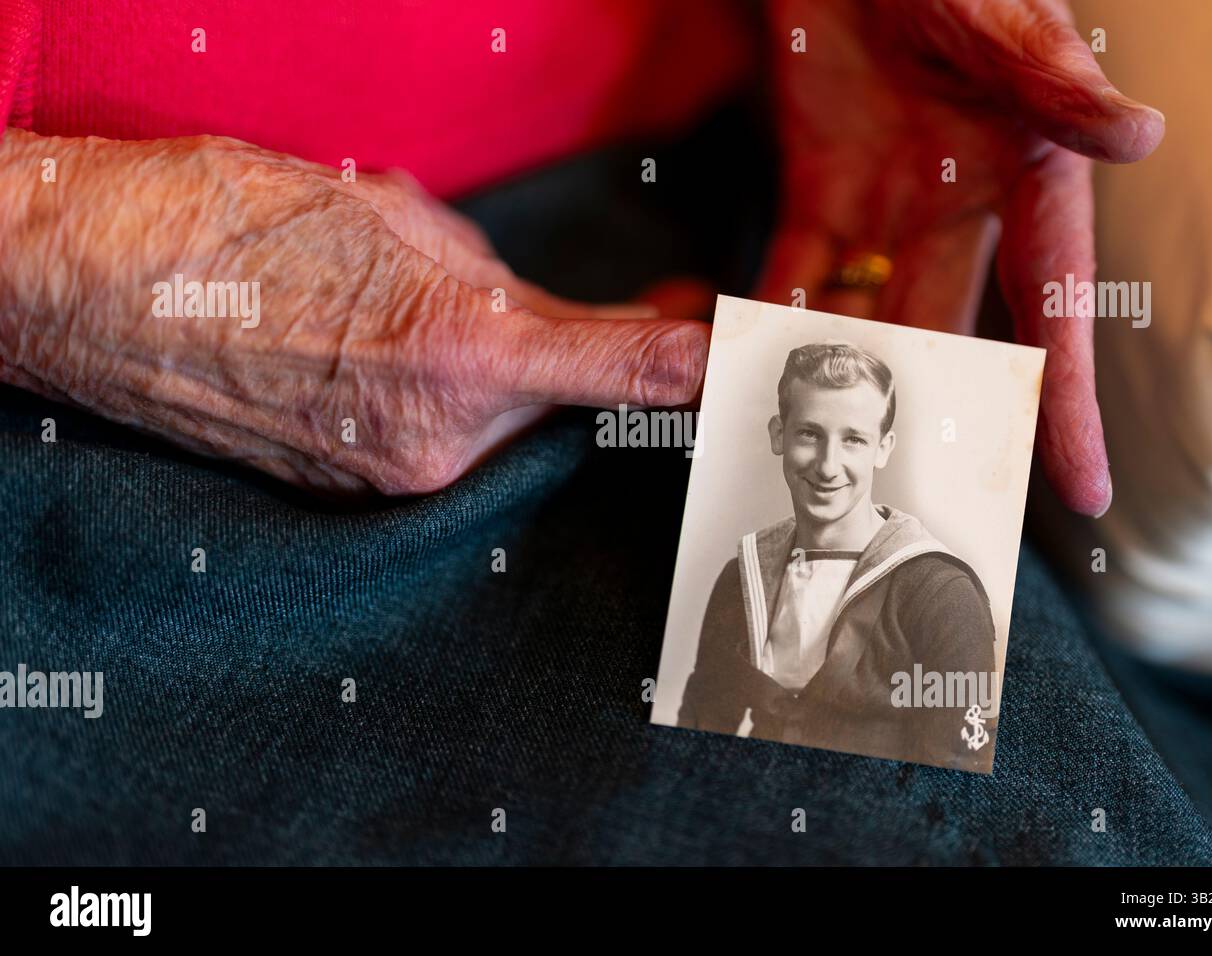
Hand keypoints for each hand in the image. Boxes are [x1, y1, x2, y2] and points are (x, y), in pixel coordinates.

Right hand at [0, 131, 707, 494]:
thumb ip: (493, 276)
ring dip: (494, 375)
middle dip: (572, 354)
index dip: (692, 361)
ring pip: (495, 427)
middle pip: (558, 404)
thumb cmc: (225, 219)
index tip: (748, 362)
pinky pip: (437, 446)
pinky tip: (381, 349)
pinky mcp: (348, 495)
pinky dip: (441, 403)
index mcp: (456, 352)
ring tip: (406, 307)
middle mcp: (432, 442)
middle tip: (588, 300)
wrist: (82, 287)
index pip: (618, 369)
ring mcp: (387, 482)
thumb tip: (547, 317)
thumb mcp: (389, 213)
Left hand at [757, 0, 1164, 515]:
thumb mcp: (1005, 21)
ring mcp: (887, 206)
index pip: (1053, 307)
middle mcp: (960, 211)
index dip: (1063, 400)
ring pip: (865, 319)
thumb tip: (1140, 137)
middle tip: (926, 497)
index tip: (1079, 489)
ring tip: (818, 454)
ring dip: (840, 382)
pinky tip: (744, 371)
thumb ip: (1055, 83)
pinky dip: (767, 320)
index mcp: (1026, 177)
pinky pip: (794, 271)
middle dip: (941, 420)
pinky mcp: (818, 188)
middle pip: (951, 336)